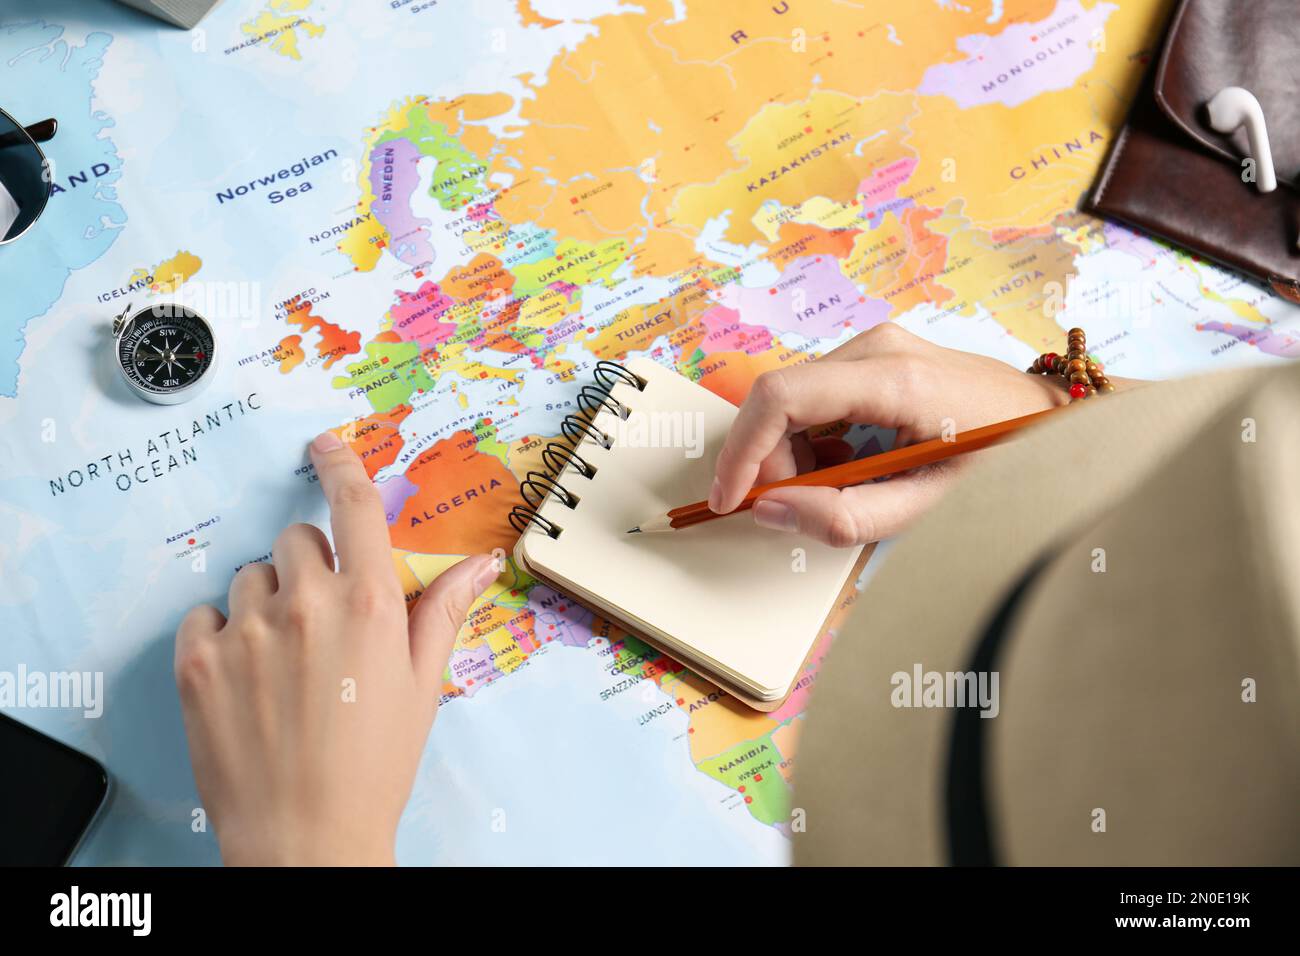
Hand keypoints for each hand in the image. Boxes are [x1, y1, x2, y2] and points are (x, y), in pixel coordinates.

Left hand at [174, 431, 498, 865]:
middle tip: (322, 624)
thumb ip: (442, 610)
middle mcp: (305, 605)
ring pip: (249, 578)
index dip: (340, 467)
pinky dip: (222, 634)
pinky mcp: (197, 661)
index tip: (325, 447)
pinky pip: (205, 615)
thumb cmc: (374, 767)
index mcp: (367, 605)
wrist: (306, 838)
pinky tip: (245, 676)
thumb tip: (481, 563)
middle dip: (309, 569)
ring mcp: (246, 631)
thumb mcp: (422, 685)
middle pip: (296, 542)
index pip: (353, 507)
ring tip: (283, 661)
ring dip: (266, 603)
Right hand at [710, 324, 1078, 547]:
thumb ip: (846, 515)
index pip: (781, 397)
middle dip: (771, 459)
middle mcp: (878, 346)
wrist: (1055, 420)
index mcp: (893, 377)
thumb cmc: (1006, 461)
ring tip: (831, 486)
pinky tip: (844, 463)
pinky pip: (816, 393)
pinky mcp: (878, 353)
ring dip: (791, 450)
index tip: (732, 498)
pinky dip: (811, 436)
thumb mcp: (929, 505)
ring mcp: (878, 344)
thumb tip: (771, 508)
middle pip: (780, 398)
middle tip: (795, 505)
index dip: (742, 451)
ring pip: (793, 396)